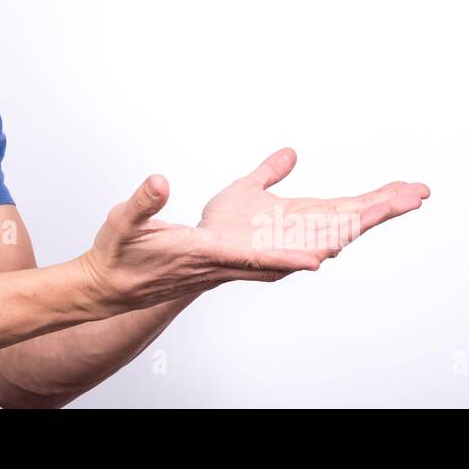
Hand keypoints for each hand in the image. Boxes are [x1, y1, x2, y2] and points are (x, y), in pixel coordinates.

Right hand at [78, 168, 345, 316]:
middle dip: (316, 248)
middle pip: (275, 261)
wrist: (110, 287)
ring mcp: (222, 268)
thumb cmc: (116, 256)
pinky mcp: (220, 265)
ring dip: (312, 249)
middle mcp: (218, 266)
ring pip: (275, 261)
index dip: (281, 257)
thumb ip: (142, 202)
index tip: (314, 258)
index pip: (246, 257)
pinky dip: (292, 252)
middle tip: (358, 230)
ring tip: (353, 229)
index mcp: (198, 255)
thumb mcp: (122, 223)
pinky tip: (310, 247)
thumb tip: (159, 181)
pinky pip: (265, 261)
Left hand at [198, 147, 429, 270]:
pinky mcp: (259, 261)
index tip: (412, 187)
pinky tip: (320, 257)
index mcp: (304, 216)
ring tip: (384, 210)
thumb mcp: (249, 188)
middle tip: (419, 194)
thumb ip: (270, 173)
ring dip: (355, 226)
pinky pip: (283, 262)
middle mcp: (303, 234)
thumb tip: (290, 153)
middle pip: (351, 220)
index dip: (381, 198)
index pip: (350, 205)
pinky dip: (300, 260)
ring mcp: (286, 250)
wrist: (191, 248)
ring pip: (328, 239)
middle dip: (385, 208)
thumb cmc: (223, 225)